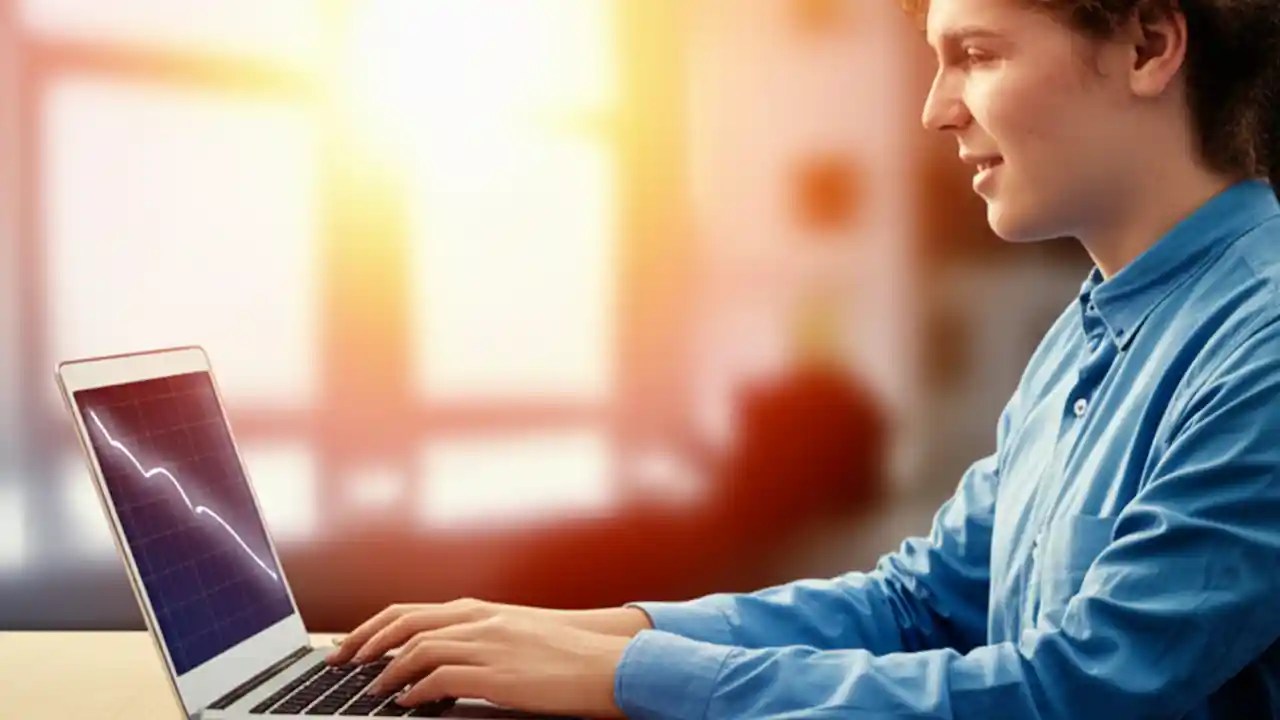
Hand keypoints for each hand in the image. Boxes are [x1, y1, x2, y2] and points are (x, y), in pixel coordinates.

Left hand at [327, 599, 649, 665]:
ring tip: (370, 688)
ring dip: (386, 670)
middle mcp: (479, 621)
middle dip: (365, 642)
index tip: (350, 644)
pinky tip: (406, 703)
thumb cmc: (566, 654)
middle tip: (341, 662)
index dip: (373, 627)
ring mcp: (488, 644)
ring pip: (418, 647)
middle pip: (404, 622)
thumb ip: (478, 639)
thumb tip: (440, 658)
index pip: (411, 610)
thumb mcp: (515, 636)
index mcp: (481, 611)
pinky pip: (441, 677)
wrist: (607, 662)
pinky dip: (416, 689)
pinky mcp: (498, 674)